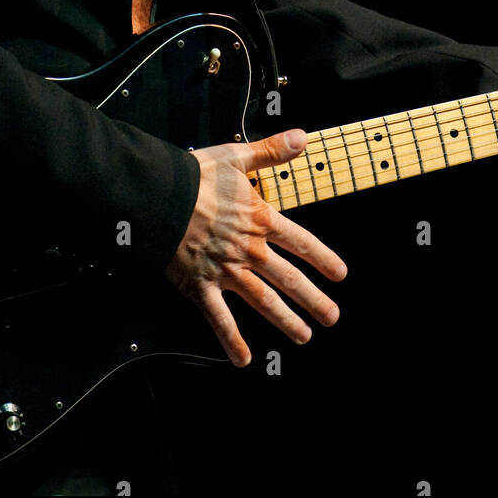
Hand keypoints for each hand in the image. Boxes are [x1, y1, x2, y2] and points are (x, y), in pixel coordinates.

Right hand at [163, 128, 347, 366]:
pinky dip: (232, 341)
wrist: (157, 197)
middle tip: (332, 318)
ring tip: (304, 337)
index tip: (340, 275)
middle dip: (313, 301)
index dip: (323, 258)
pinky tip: (244, 360)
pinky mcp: (201, 286)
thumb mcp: (236, 156)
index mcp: (260, 219)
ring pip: (264, 302)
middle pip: (289, 279)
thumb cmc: (193, 176)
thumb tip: (303, 137)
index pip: (301, 242)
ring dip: (286, 321)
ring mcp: (226, 271)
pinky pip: (220, 319)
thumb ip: (272, 151)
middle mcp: (249, 250)